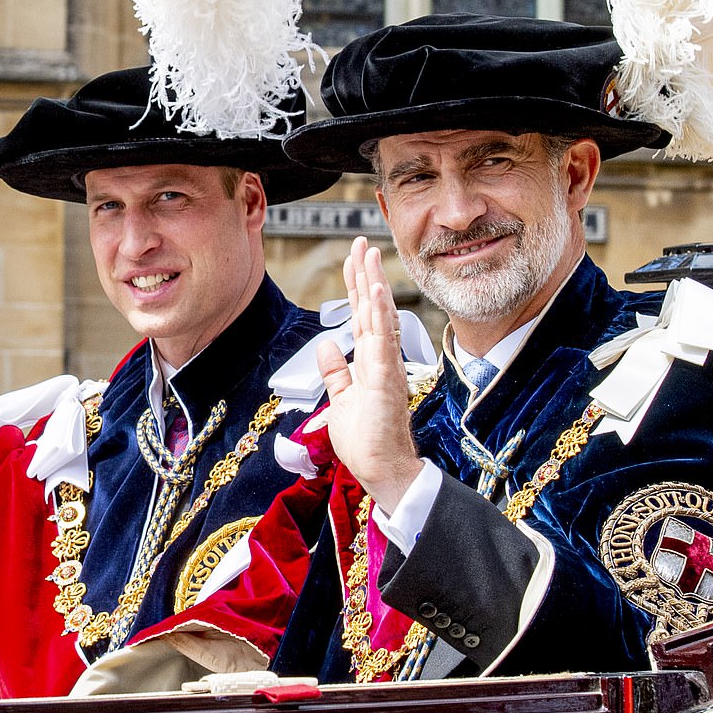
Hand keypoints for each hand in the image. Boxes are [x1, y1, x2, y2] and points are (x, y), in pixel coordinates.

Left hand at [315, 237, 423, 512]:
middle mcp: (380, 359)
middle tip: (361, 242)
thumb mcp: (341, 400)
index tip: (354, 258)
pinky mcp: (386, 381)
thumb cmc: (366, 440)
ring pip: (379, 318)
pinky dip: (379, 316)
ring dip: (373, 286)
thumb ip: (335, 371)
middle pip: (370, 309)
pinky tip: (375, 293)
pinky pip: (382, 342)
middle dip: (364, 275)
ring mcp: (385, 367)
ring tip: (369, 256)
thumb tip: (326, 343)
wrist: (381, 470)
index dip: (356, 286)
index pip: (360, 316)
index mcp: (369, 361)